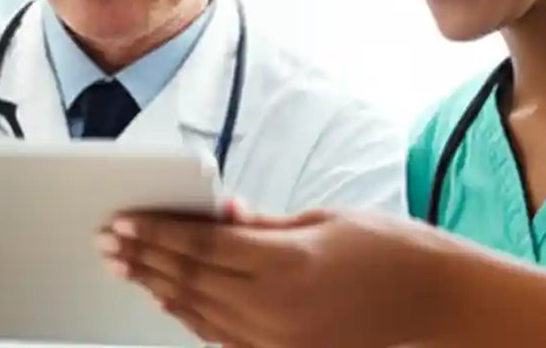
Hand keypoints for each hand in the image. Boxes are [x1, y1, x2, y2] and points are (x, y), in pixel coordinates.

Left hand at [99, 208, 457, 347]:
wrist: (436, 302)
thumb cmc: (387, 250)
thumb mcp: (322, 219)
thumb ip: (261, 222)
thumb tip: (215, 211)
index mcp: (286, 264)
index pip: (202, 245)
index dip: (157, 231)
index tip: (124, 220)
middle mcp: (277, 309)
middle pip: (192, 280)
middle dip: (145, 258)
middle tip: (108, 242)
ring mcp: (280, 341)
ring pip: (200, 312)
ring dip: (158, 287)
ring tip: (127, 267)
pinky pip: (223, 337)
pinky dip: (191, 317)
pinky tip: (169, 299)